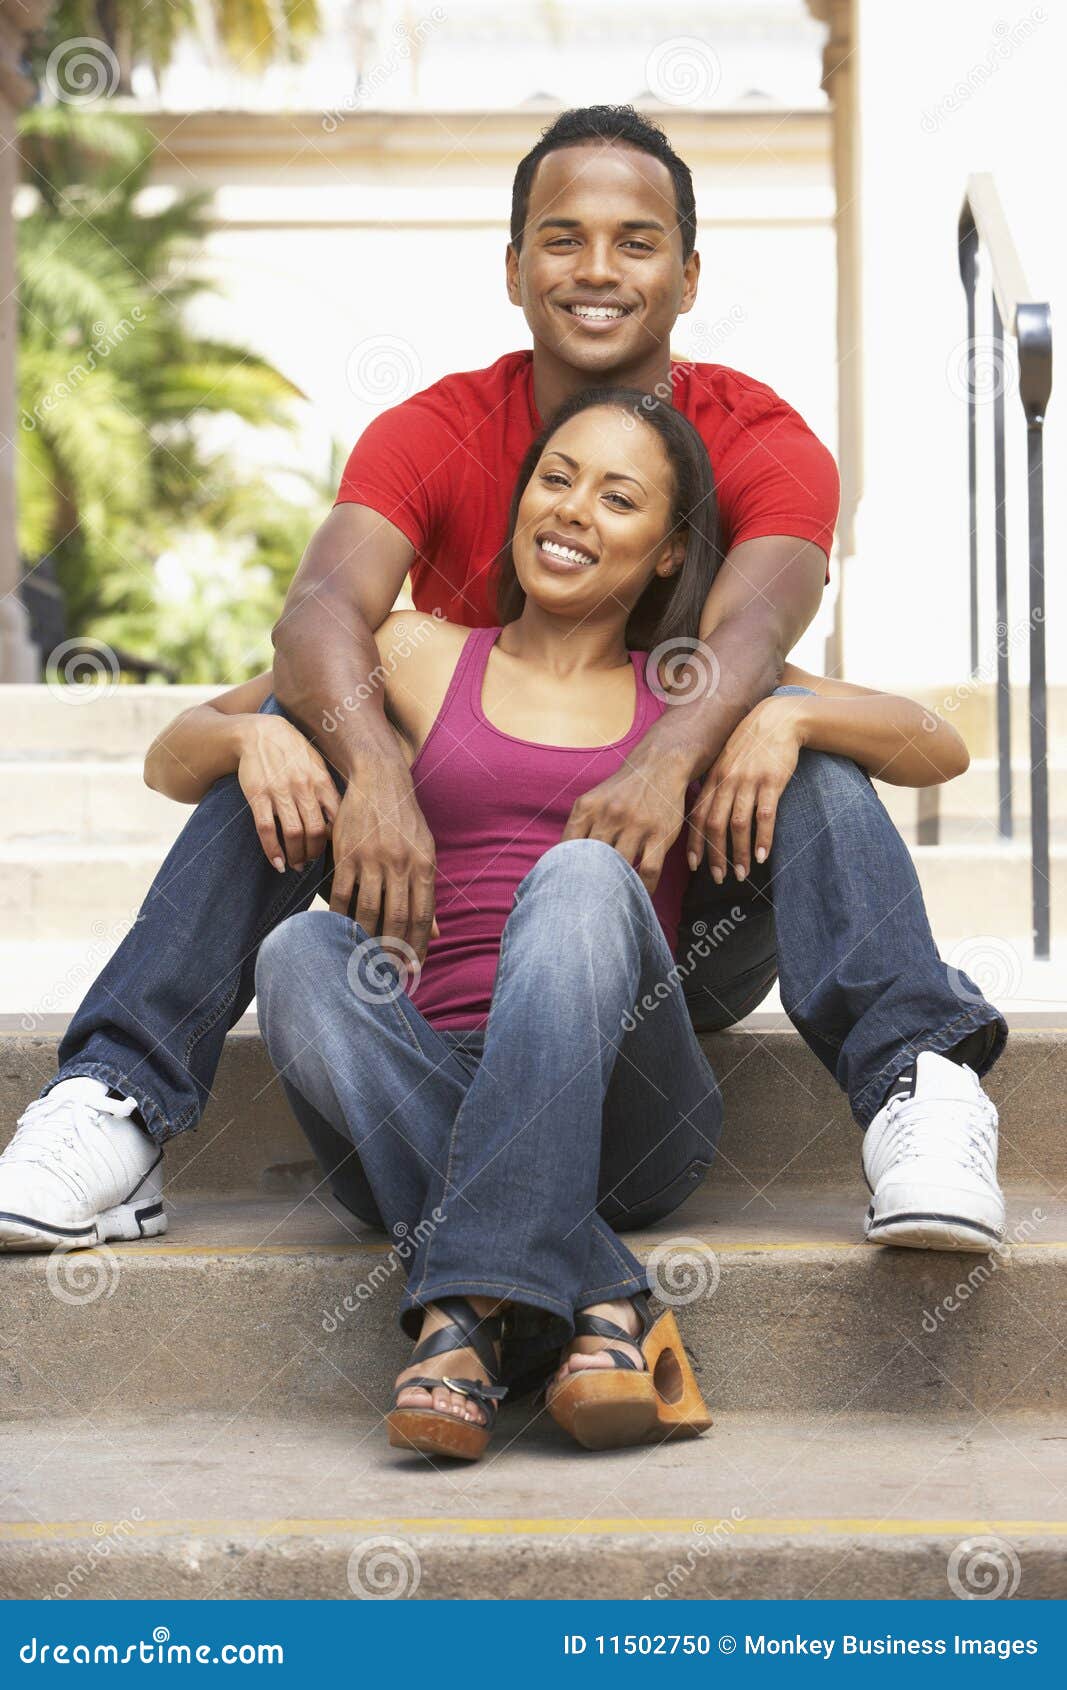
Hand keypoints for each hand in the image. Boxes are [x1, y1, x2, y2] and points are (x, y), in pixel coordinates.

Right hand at [237, 715, 339, 872]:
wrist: (259, 732)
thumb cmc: (292, 752)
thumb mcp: (317, 765)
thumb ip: (328, 791)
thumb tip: (341, 821)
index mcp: (322, 781)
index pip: (337, 818)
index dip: (336, 840)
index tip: (332, 851)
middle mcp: (303, 787)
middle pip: (316, 831)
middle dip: (314, 854)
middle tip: (310, 862)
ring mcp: (280, 792)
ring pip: (293, 833)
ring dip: (296, 856)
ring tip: (296, 866)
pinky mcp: (258, 795)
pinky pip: (266, 829)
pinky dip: (273, 851)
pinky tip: (277, 863)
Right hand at [327, 749, 436, 963]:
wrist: (380, 780)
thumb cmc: (405, 821)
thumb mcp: (425, 852)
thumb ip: (427, 893)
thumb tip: (436, 934)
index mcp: (424, 866)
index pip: (423, 916)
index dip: (417, 946)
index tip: (413, 970)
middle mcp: (400, 864)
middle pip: (397, 919)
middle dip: (393, 951)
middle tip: (387, 976)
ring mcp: (372, 859)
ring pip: (368, 910)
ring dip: (366, 940)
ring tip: (364, 961)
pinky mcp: (347, 854)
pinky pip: (342, 894)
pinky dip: (341, 918)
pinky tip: (340, 934)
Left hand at [563, 751, 688, 894]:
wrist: (658, 766)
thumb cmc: (621, 791)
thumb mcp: (593, 801)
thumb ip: (578, 828)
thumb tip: (560, 863)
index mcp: (587, 808)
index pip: (567, 849)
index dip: (563, 874)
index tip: (563, 893)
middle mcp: (609, 815)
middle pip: (592, 862)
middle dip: (588, 886)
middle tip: (585, 908)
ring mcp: (636, 824)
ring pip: (620, 868)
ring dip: (616, 889)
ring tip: (612, 905)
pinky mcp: (660, 833)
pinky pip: (649, 869)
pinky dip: (644, 887)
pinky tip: (640, 894)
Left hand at [687, 695, 806, 881]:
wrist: (778, 720)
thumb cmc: (750, 744)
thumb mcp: (724, 762)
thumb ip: (713, 787)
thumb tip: (702, 817)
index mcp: (712, 779)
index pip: (696, 816)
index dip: (693, 843)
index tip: (693, 866)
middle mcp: (726, 782)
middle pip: (714, 825)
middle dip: (715, 856)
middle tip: (718, 879)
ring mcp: (748, 781)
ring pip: (738, 825)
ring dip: (740, 853)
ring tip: (742, 874)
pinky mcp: (772, 781)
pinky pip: (765, 816)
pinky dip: (763, 839)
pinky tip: (763, 856)